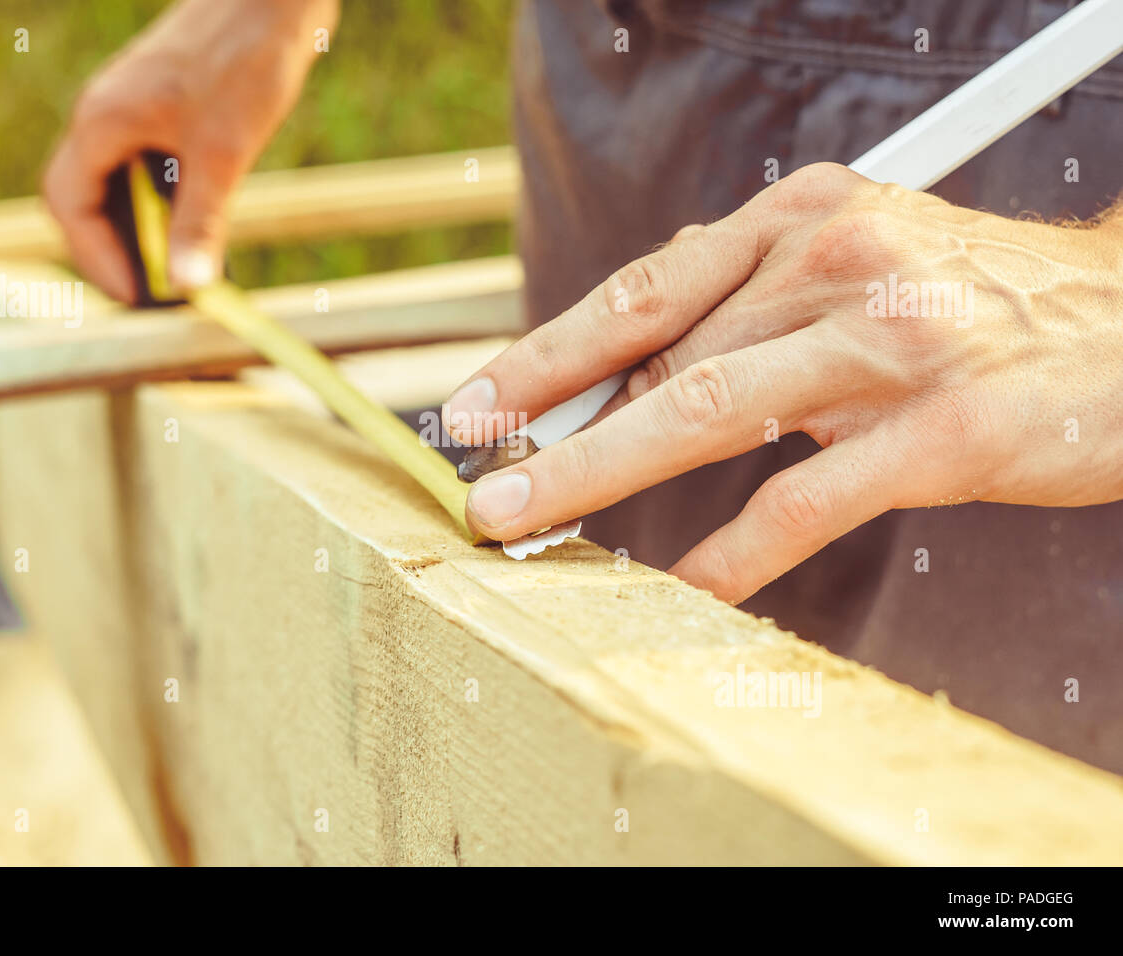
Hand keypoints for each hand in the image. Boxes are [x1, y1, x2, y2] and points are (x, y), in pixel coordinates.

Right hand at [42, 0, 336, 300]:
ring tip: (177, 266)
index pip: (69, 206)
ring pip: (118, 184)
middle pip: (85, 199)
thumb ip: (201, 221)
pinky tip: (200, 221)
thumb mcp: (223, 153)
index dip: (95, 258)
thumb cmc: (244, 58)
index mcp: (101, 122)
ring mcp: (133, 109)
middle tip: (151, 292)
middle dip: (113, 250)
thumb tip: (186, 285)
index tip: (134, 295)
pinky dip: (165, 202)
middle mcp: (106, 115)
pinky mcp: (165, 106)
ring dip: (142, 228)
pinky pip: (148, 166)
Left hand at [445, 163, 1122, 602]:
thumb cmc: (975, 302)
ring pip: (706, 411)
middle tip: (477, 478)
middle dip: (551, 426)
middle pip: (659, 355)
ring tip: (523, 519)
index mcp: (805, 214)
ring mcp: (890, 346)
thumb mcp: (858, 262)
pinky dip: (733, 551)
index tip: (475, 403)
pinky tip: (682, 584)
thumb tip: (627, 365)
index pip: (644, 287)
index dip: (547, 351)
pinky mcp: (942, 433)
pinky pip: (806, 499)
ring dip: (598, 473)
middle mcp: (837, 262)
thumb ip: (748, 306)